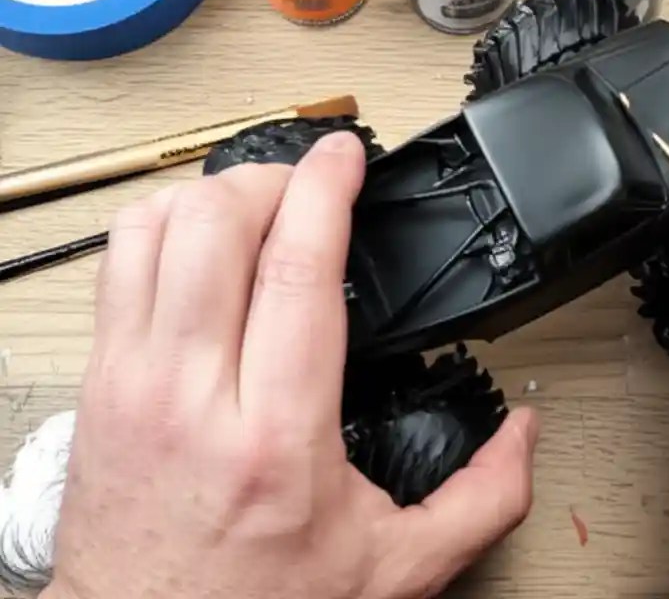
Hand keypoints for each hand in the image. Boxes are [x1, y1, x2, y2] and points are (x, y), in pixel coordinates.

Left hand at [41, 132, 538, 598]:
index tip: (350, 156)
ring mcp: (131, 383)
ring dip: (213, 194)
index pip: (297, 268)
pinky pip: (116, 262)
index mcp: (278, 433)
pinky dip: (162, 225)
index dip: (328, 188)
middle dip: (273, 177)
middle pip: (218, 224)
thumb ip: (482, 498)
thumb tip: (524, 435)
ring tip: (259, 204)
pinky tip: (201, 240)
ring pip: (154, 228)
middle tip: (312, 184)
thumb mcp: (397, 567)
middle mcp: (192, 395)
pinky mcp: (98, 385)